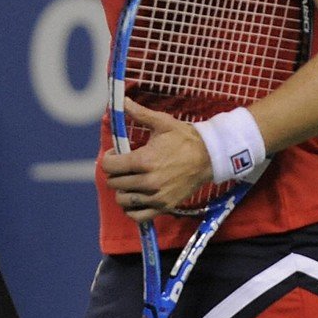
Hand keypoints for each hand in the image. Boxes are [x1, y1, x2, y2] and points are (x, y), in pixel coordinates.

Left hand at [100, 99, 212, 223]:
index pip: (109, 166)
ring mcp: (156, 196)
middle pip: (114, 183)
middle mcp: (148, 181)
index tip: (116, 153)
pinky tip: (135, 196)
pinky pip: (137, 216)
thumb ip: (139, 113)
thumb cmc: (183, 138)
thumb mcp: (161, 122)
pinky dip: (131, 209)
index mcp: (144, 160)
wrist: (208, 157)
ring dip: (122, 190)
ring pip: (122, 200)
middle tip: (124, 166)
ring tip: (130, 180)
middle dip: (115, 173)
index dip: (109, 158)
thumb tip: (121, 100)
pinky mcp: (164, 206)